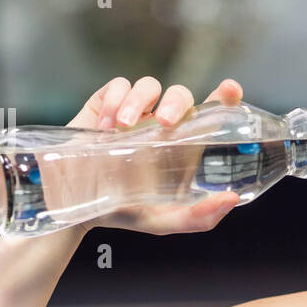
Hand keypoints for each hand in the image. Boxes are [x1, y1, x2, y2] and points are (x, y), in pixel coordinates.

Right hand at [68, 76, 244, 235]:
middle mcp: (162, 126)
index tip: (231, 88)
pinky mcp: (106, 104)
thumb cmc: (124, 211)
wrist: (75, 205)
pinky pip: (118, 86)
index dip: (224, 97)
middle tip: (163, 123)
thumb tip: (231, 198)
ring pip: (148, 86)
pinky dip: (113, 101)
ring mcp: (135, 113)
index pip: (211, 114)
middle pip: (180, 96)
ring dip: (138, 101)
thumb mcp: (163, 221)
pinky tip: (104, 127)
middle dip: (175, 102)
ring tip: (123, 127)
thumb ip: (199, 218)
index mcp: (183, 146)